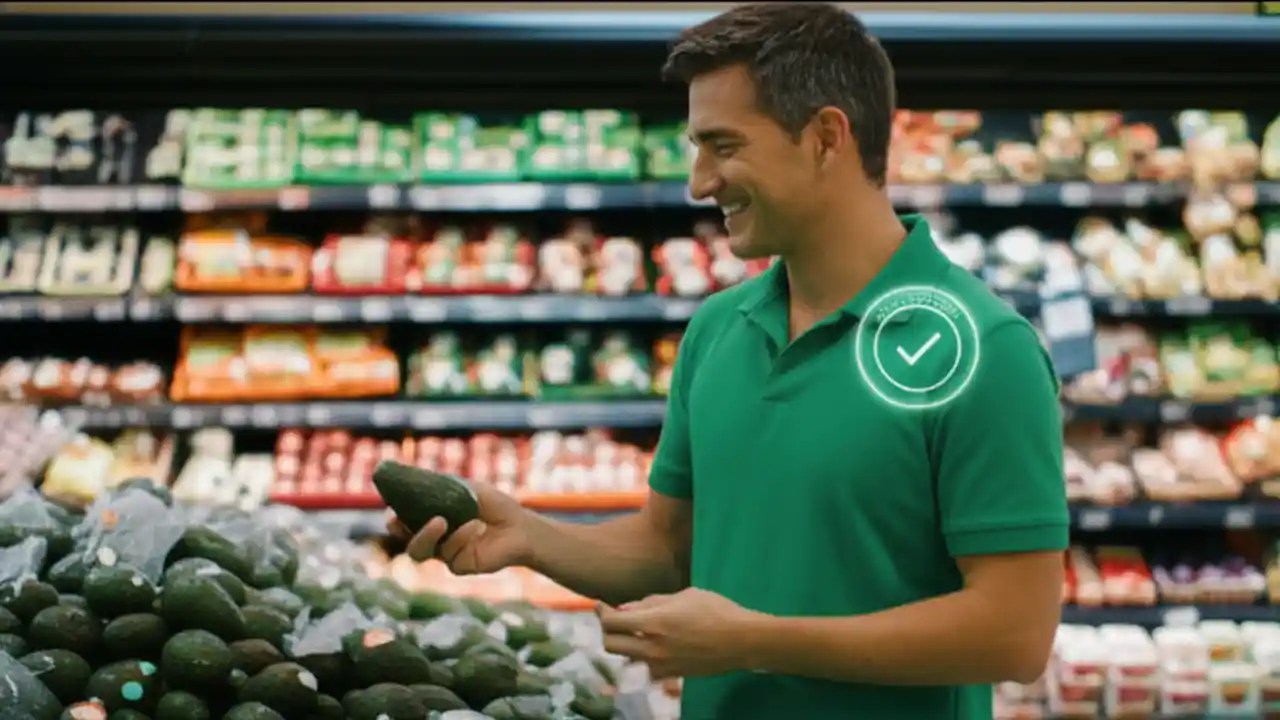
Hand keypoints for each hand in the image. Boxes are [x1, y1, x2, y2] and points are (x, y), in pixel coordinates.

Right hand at [386, 480, 530, 574]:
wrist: (520, 525)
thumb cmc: (493, 505)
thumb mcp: (464, 489)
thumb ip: (438, 485)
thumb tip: (409, 474)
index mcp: (432, 521)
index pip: (404, 524)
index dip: (394, 520)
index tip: (391, 512)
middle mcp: (436, 542)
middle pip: (408, 543)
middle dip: (402, 532)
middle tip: (399, 520)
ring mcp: (446, 556)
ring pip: (421, 552)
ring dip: (427, 535)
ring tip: (442, 520)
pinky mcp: (460, 566)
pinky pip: (450, 556)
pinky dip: (460, 538)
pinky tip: (476, 526)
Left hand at [597, 588, 763, 679]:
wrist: (741, 641)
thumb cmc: (716, 610)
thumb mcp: (683, 595)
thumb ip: (651, 602)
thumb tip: (626, 608)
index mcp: (653, 623)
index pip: (611, 622)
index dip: (601, 612)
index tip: (602, 605)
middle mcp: (651, 647)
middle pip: (610, 644)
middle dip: (607, 630)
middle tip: (614, 619)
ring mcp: (660, 665)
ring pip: (626, 657)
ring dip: (625, 644)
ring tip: (636, 631)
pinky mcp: (671, 675)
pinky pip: (646, 667)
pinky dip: (644, 656)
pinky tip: (655, 645)